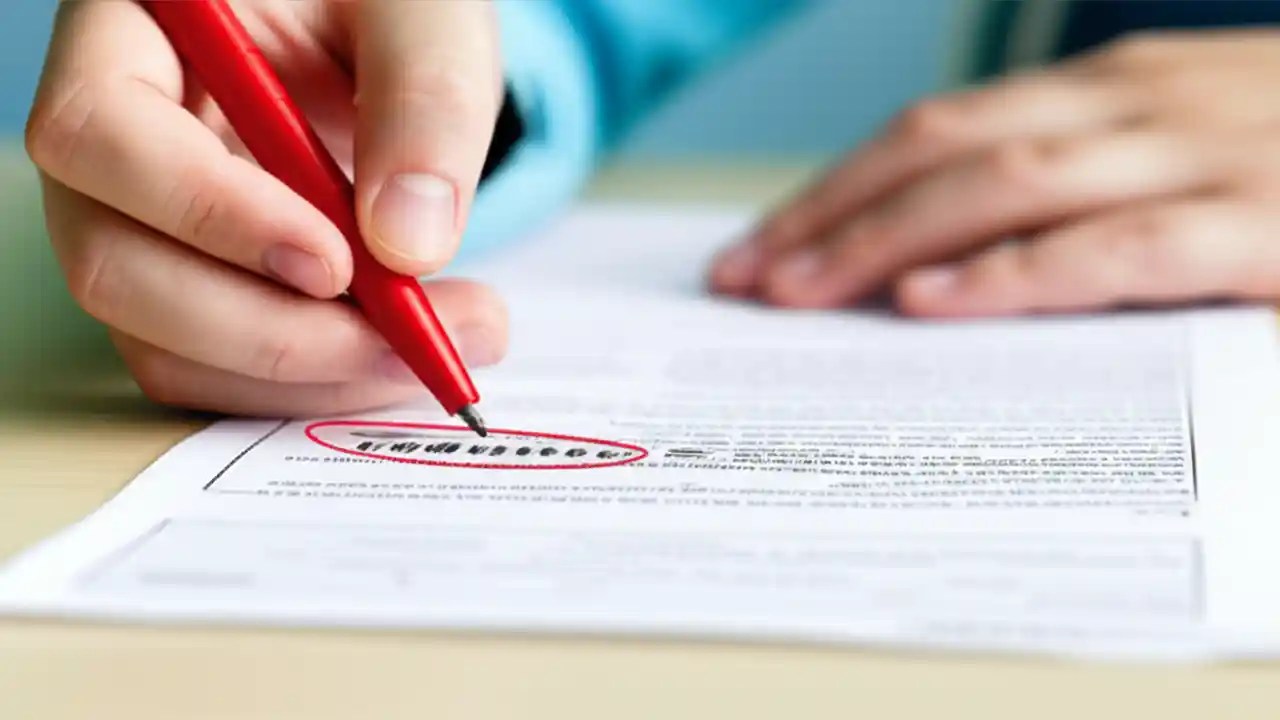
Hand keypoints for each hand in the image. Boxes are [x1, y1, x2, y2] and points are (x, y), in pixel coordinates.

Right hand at [27, 0, 506, 414]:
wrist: (396, 43)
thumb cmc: (390, 5)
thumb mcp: (424, 18)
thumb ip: (425, 103)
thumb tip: (408, 244)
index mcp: (133, 33)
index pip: (101, 131)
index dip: (208, 213)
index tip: (337, 263)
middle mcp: (112, 143)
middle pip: (115, 264)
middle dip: (272, 330)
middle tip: (414, 340)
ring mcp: (141, 225)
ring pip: (164, 344)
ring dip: (304, 373)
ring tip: (436, 347)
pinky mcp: (190, 287)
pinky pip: (216, 372)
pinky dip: (307, 383)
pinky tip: (396, 351)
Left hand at [710, 31, 1279, 316]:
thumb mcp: (1179, 141)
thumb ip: (1077, 179)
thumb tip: (947, 250)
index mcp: (1111, 87)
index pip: (938, 130)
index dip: (837, 187)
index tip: (763, 244)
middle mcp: (1136, 106)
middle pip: (942, 150)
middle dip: (830, 216)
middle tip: (747, 278)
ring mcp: (1198, 157)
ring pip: (1004, 187)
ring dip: (885, 242)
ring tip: (800, 292)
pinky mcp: (1259, 228)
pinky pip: (1115, 251)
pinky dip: (1016, 273)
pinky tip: (938, 303)